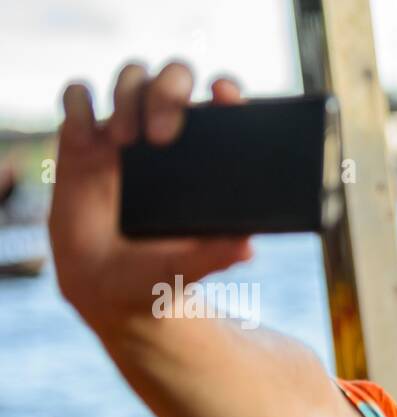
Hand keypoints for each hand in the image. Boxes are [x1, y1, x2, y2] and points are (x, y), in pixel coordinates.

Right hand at [49, 62, 252, 335]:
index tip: (224, 94)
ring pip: (131, 78)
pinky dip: (79, 101)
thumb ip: (215, 256)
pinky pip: (77, 98)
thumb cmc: (158, 272)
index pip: (222, 105)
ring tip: (124, 141)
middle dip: (169, 91)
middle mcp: (167, 136)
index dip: (228, 90)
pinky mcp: (81, 142)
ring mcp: (124, 134)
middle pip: (174, 77)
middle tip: (161, 137)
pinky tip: (85, 132)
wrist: (107, 287)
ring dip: (127, 95)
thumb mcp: (187, 269)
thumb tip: (246, 247)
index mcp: (206, 158)